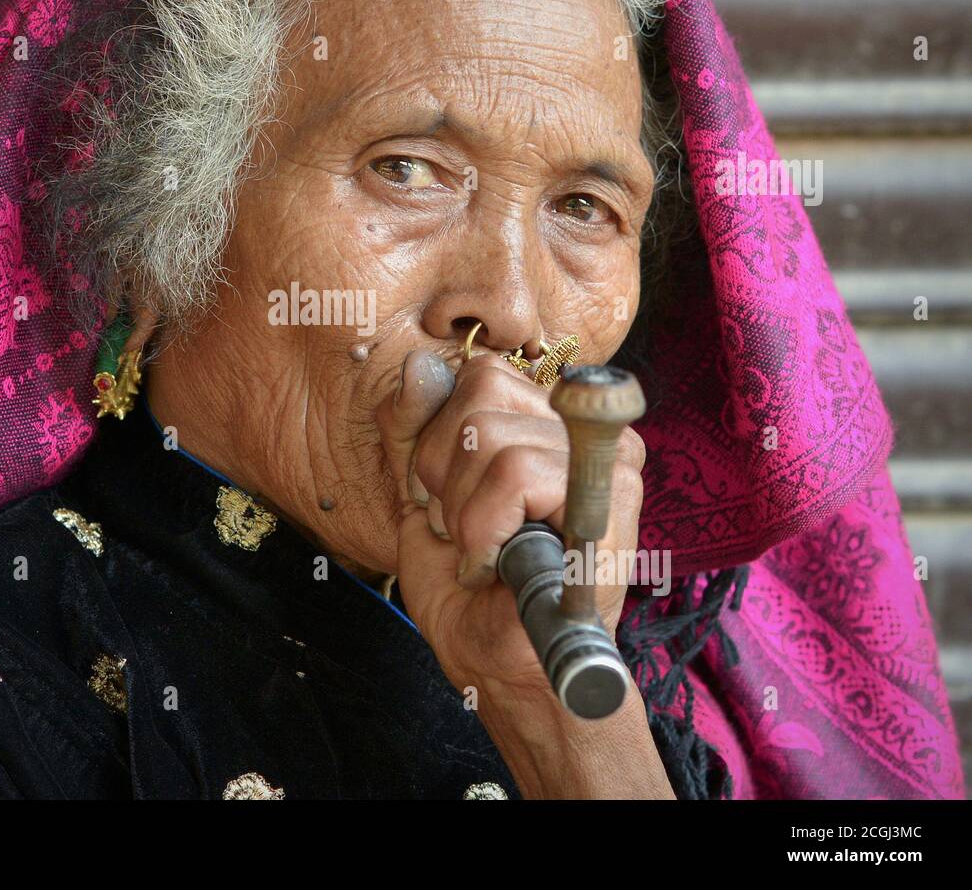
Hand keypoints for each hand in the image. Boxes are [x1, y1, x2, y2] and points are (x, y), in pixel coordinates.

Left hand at [375, 347, 672, 798]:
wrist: (500, 664)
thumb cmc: (469, 585)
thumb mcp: (421, 491)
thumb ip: (414, 425)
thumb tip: (420, 364)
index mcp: (545, 420)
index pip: (478, 375)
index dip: (438, 440)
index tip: (446, 501)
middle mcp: (585, 428)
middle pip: (480, 393)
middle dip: (445, 474)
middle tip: (467, 531)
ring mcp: (608, 457)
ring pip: (492, 436)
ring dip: (463, 511)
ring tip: (486, 551)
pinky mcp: (615, 495)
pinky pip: (518, 474)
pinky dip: (484, 529)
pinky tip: (498, 565)